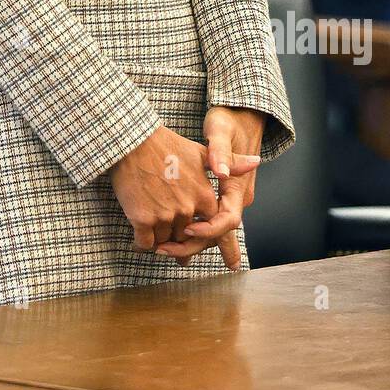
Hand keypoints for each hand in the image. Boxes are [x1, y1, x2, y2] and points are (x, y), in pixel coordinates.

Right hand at [109, 122, 261, 269]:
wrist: (133, 141)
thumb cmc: (165, 145)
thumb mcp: (200, 153)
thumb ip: (230, 164)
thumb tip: (257, 161)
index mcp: (203, 196)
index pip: (209, 228)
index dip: (199, 233)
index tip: (192, 236)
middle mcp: (187, 209)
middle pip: (185, 237)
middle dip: (178, 243)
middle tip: (172, 248)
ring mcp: (164, 215)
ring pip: (164, 242)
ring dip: (159, 243)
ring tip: (153, 239)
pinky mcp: (142, 219)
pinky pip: (145, 243)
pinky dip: (142, 244)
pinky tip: (139, 241)